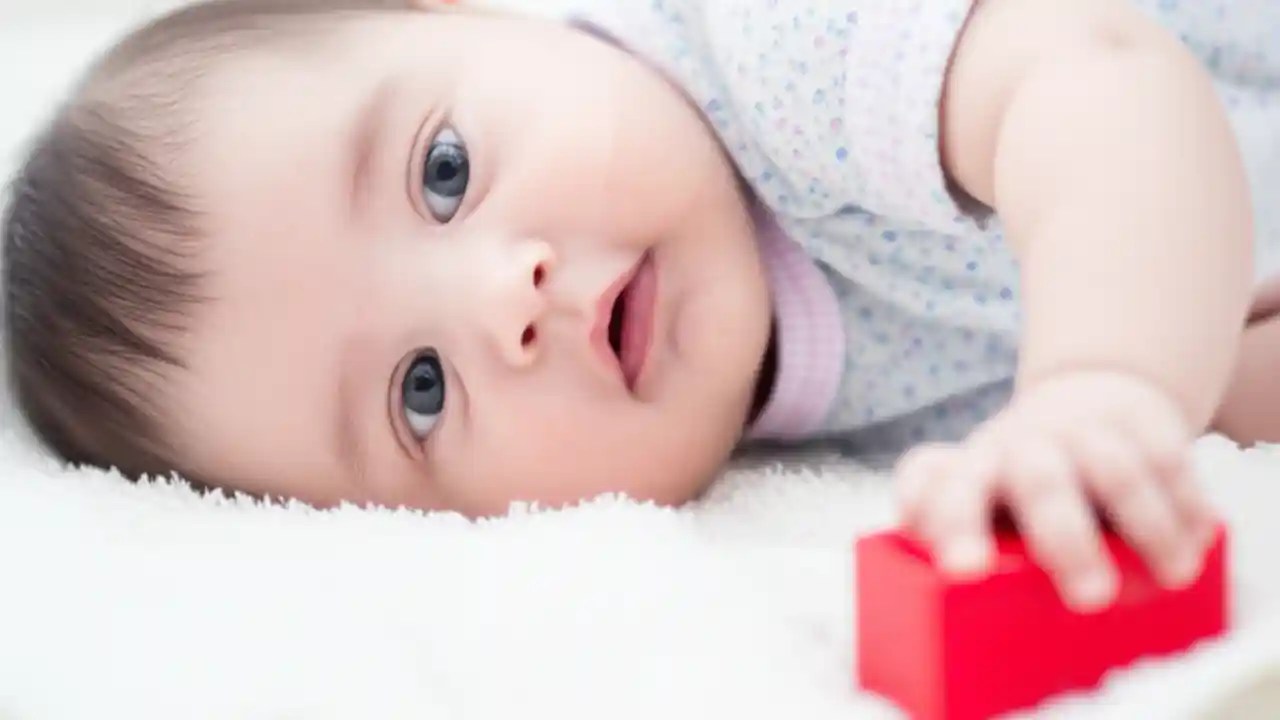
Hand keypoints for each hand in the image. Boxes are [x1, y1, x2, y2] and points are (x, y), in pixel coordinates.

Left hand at [894, 370, 1218, 610]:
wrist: (1087, 398)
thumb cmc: (1026, 480)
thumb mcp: (990, 510)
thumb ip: (979, 551)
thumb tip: (975, 615)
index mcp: (970, 473)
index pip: (935, 484)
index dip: (946, 522)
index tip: (962, 570)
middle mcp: (1020, 446)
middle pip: (1038, 481)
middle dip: (1067, 542)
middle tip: (1091, 599)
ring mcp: (1080, 428)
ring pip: (1113, 469)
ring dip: (1147, 527)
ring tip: (1170, 577)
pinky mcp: (1138, 422)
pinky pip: (1166, 459)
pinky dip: (1184, 506)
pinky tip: (1193, 542)